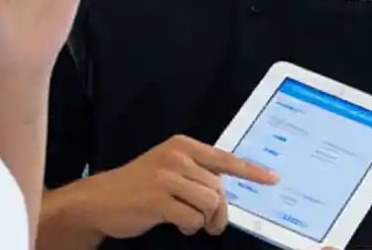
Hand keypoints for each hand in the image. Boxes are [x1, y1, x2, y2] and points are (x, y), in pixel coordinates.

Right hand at [82, 134, 278, 238]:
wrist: (99, 200)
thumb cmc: (137, 187)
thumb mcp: (168, 169)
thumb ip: (195, 173)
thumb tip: (224, 194)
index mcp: (182, 146)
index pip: (224, 158)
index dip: (250, 170)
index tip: (272, 179)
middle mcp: (177, 157)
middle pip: (219, 187)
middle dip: (219, 211)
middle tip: (212, 225)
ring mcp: (167, 177)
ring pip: (209, 202)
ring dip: (204, 220)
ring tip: (189, 222)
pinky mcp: (159, 199)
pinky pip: (192, 218)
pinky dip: (189, 226)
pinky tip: (175, 223)